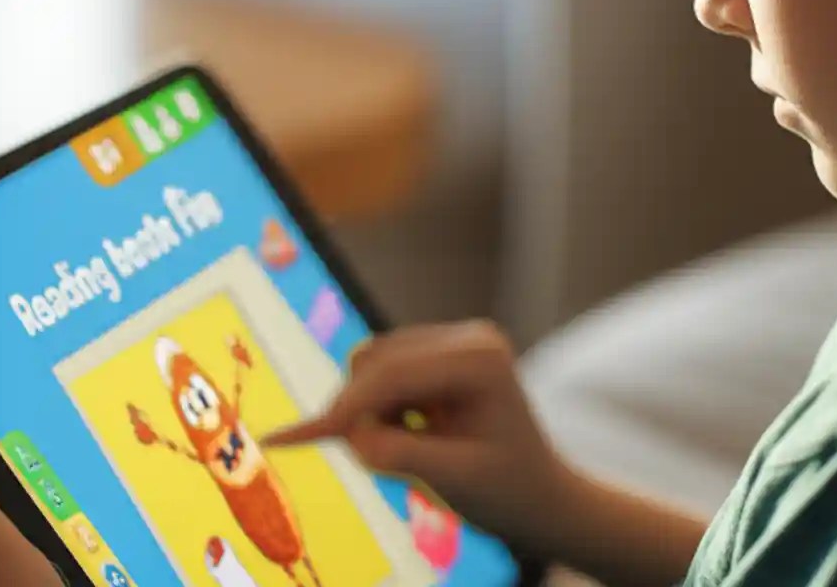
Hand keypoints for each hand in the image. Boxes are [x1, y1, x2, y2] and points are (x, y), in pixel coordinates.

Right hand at [263, 321, 567, 545]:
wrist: (540, 497)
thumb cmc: (508, 492)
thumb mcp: (454, 479)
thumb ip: (401, 454)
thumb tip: (353, 434)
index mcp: (481, 359)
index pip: (394, 374)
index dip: (345, 406)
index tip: (296, 434)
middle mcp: (469, 338)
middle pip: (378, 360)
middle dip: (357, 409)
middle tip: (359, 456)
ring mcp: (455, 343)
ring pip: (375, 365)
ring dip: (370, 410)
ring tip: (406, 451)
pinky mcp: (440, 356)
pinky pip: (384, 374)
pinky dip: (379, 407)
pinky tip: (410, 434)